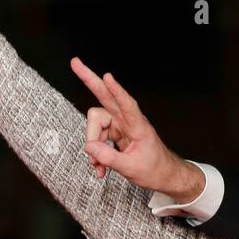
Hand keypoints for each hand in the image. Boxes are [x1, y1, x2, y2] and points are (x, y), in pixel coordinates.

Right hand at [70, 57, 204, 200]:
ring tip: (98, 166)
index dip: (117, 90)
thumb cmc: (154, 170)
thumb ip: (109, 158)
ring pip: (96, 124)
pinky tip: (100, 168)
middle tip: (74, 62)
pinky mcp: (115, 133)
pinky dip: (96, 154)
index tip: (107, 76)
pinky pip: (97, 138)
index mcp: (139, 127)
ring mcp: (120, 125)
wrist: (164, 176)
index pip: (127, 105)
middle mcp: (128, 121)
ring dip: (93, 145)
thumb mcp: (131, 169)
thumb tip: (88, 146)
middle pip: (105, 96)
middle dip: (89, 80)